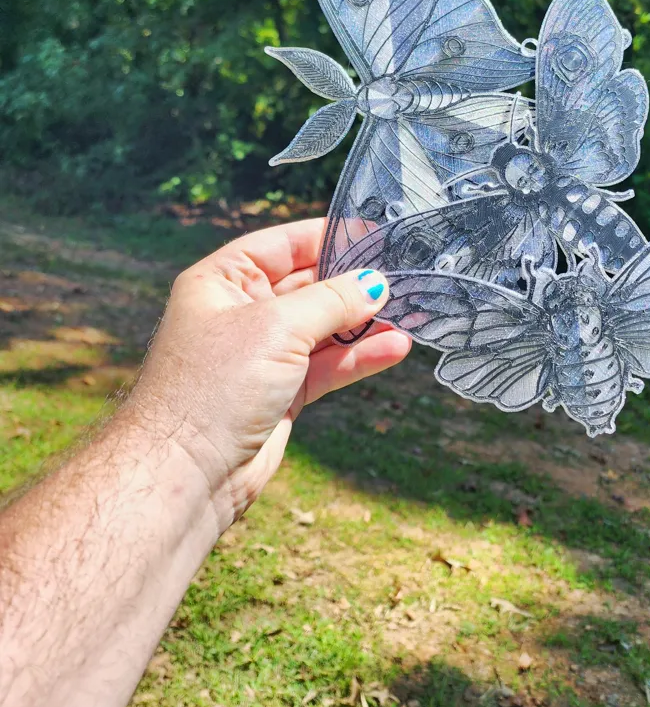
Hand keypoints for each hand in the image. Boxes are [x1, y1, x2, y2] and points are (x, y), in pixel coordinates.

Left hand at [125, 218, 409, 527]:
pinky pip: (327, 365)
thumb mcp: (277, 326)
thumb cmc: (213, 387)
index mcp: (221, 281)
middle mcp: (239, 314)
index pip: (282, 244)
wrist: (184, 474)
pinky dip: (359, 357)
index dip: (327, 236)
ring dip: (363, 322)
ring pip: (323, 328)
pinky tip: (395, 347)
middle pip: (307, 285)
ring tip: (410, 311)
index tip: (374, 233)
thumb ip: (331, 300)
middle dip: (352, 281)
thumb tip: (375, 282)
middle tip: (402, 272)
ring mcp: (261, 356)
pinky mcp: (280, 394)